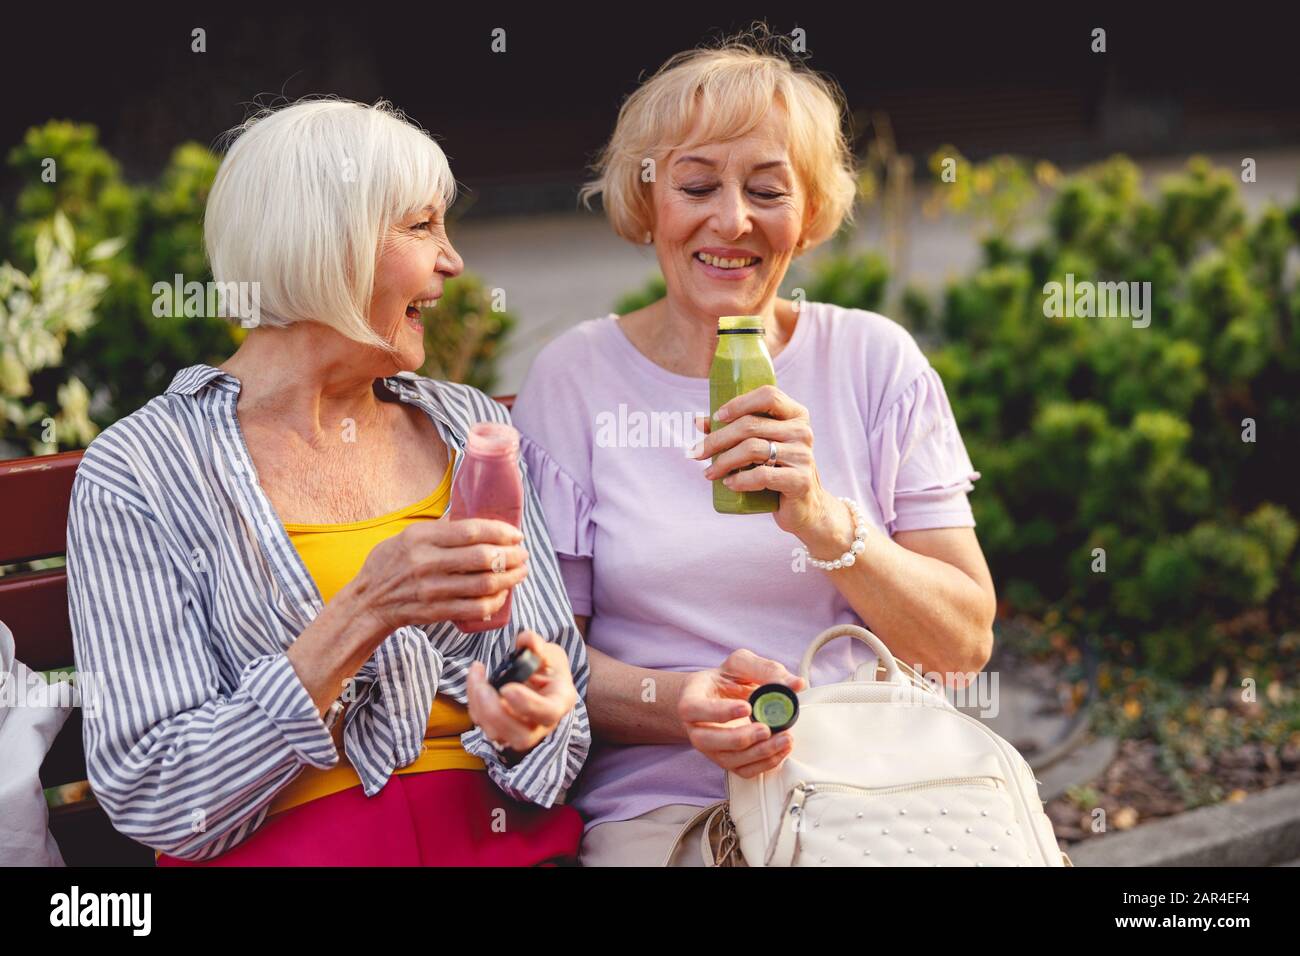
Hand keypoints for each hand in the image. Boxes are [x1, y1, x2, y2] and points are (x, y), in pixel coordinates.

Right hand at [348, 518, 528, 635]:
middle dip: (511, 556)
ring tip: (520, 572)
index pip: (471, 531)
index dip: (501, 532)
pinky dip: (495, 601)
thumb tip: (474, 517)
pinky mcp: (436, 611)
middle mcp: (426, 562)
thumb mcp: (407, 536)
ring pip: (484, 584)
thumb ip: (439, 529)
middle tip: (523, 554)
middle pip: (483, 557)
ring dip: (510, 578)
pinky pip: (475, 608)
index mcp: (421, 537)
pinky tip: (502, 594)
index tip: (516, 534)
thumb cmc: (389, 565)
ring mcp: (432, 589)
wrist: (367, 603)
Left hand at [466, 630, 577, 757]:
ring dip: (479, 705)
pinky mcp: (502, 730)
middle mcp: (542, 724)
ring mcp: (521, 730)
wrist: (540, 678)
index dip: (527, 705)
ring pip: (497, 734)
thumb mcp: (549, 651)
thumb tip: (527, 640)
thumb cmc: (547, 666)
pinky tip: (476, 681)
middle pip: (521, 736)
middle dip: (495, 712)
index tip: (507, 688)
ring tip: (477, 673)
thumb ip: (537, 644)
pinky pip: (483, 724)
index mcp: (560, 701)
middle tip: (483, 684)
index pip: (548, 713)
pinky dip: (474, 703)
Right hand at [677, 649, 807, 777]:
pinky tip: (782, 749)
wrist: (719, 698)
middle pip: (708, 741)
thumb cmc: (726, 681)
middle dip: (740, 738)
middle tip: (766, 728)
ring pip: (729, 760)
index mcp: (691, 701)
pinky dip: (765, 763)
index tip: (747, 707)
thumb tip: (796, 684)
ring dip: (759, 752)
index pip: (694, 709)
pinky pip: (744, 771)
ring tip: (784, 738)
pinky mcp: (729, 761)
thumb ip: (765, 670)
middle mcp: (697, 729)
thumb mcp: (741, 665)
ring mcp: (712, 749)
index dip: (719, 711)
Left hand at [691, 385, 846, 547]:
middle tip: (697, 452)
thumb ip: (734, 431)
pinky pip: (762, 475)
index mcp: (796, 415)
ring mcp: (803, 456)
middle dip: (718, 439)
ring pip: (753, 449)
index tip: (717, 417)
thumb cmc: (777, 471)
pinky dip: (740, 479)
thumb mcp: (760, 446)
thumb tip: (699, 422)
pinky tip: (729, 483)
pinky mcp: (800, 480)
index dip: (739, 403)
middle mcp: (802, 432)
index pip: (768, 396)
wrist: (805, 507)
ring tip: (709, 472)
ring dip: (724, 461)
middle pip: (751, 425)